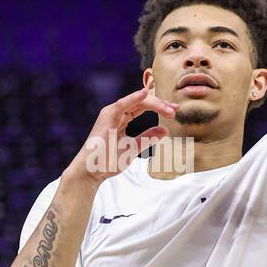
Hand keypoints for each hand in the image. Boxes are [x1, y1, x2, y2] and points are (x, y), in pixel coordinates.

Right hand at [63, 86, 177, 188]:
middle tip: (175, 109)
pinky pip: (122, 104)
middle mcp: (116, 112)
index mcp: (121, 118)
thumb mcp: (133, 148)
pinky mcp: (107, 117)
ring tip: (169, 109)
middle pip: (142, 102)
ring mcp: (111, 113)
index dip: (160, 107)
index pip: (143, 106)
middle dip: (160, 104)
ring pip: (136, 101)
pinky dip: (133, 98)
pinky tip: (145, 94)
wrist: (91, 172)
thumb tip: (165, 130)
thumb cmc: (108, 161)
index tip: (174, 112)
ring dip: (154, 103)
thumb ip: (147, 138)